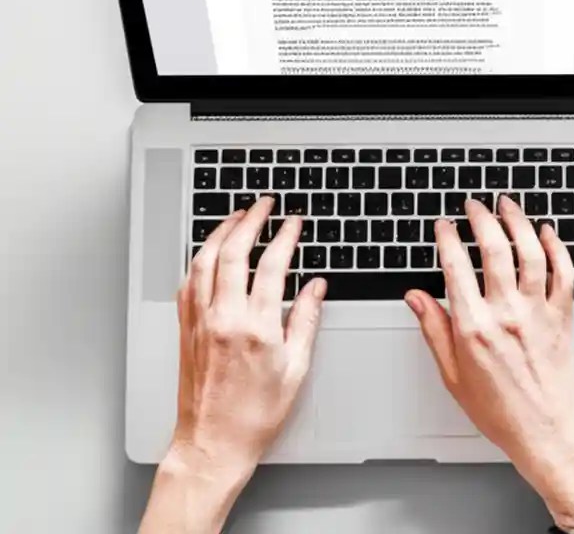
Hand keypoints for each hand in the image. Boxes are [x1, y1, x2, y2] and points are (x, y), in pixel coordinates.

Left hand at [140, 197, 325, 533]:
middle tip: (264, 205)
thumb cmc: (255, 415)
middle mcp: (223, 319)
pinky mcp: (185, 330)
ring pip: (204, 261)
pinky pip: (188, 282)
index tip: (294, 221)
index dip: (285, 236)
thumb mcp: (296, 369)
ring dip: (221, 232)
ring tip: (236, 217)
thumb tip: (315, 288)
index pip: (272, 265)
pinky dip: (200, 259)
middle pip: (234, 252)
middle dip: (251, 220)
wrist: (212, 443)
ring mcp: (199, 322)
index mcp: (257, 328)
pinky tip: (209, 252)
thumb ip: (306, 320)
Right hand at [405, 197, 573, 532]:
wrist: (545, 431)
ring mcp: (538, 313)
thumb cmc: (500, 411)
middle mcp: (507, 314)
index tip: (443, 225)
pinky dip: (557, 248)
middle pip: (495, 249)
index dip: (447, 238)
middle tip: (474, 205)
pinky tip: (547, 234)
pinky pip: (563, 273)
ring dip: (519, 222)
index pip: (456, 267)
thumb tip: (417, 298)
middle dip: (482, 218)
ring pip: (531, 252)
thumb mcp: (453, 375)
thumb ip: (434, 331)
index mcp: (474, 328)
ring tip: (508, 206)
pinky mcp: (563, 317)